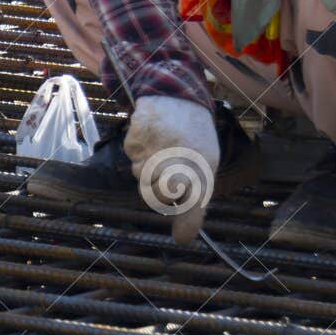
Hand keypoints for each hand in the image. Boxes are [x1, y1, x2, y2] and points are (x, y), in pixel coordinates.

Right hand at [123, 94, 218, 243]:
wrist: (179, 96)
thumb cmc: (194, 138)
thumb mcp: (204, 167)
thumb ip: (194, 203)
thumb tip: (182, 238)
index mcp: (201, 166)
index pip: (191, 202)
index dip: (186, 221)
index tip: (181, 237)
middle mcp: (179, 158)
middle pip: (153, 194)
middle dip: (155, 189)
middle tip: (164, 174)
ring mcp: (156, 146)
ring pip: (139, 174)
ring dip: (146, 166)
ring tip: (161, 148)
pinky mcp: (137, 135)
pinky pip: (131, 154)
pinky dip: (138, 149)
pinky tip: (151, 136)